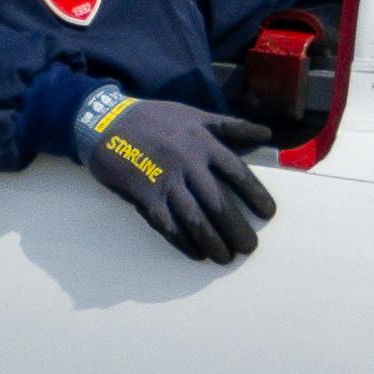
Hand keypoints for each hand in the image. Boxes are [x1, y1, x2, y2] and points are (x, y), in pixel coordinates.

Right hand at [68, 85, 280, 262]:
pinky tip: (196, 254)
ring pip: (195, 218)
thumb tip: (266, 135)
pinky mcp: (144, 196)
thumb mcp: (194, 115)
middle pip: (219, 202)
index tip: (268, 213)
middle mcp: (188, 163)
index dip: (255, 194)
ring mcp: (165, 181)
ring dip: (212, 241)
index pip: (237, 173)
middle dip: (236, 228)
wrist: (105, 122)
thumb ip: (231, 127)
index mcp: (203, 143)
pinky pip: (167, 225)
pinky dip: (183, 241)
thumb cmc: (154, 119)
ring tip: (225, 257)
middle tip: (249, 247)